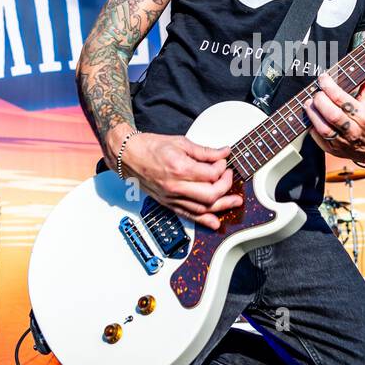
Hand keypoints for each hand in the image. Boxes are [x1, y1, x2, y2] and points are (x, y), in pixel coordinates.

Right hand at [119, 133, 241, 229]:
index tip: (223, 161)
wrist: (129, 156)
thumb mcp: (180, 142)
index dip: (222, 167)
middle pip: (210, 194)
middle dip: (226, 186)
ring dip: (222, 206)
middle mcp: (176, 186)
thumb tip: (223, 152)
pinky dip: (204, 221)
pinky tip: (215, 222)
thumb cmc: (151, 148)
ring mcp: (172, 197)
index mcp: (179, 167)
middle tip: (229, 177)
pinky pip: (189, 215)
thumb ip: (205, 151)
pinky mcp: (168, 203)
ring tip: (235, 202)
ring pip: (202, 208)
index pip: (211, 174)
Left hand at [304, 72, 364, 162]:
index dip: (328, 86)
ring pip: (323, 128)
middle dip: (320, 100)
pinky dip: (312, 126)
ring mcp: (343, 142)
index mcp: (363, 115)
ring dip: (313, 114)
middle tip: (316, 93)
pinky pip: (318, 138)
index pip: (341, 98)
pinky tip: (311, 116)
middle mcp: (353, 130)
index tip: (323, 78)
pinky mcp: (333, 150)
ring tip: (308, 103)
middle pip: (332, 114)